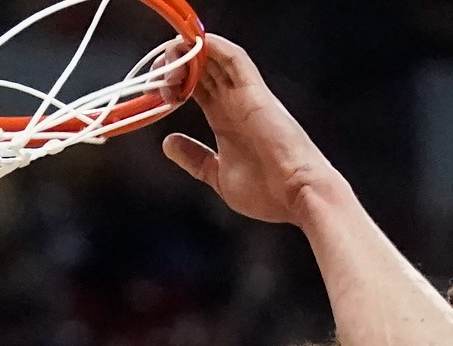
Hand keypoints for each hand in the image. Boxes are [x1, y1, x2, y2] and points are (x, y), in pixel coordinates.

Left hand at [161, 35, 341, 226]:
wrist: (297, 196)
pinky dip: (216, 47)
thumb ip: (194, 158)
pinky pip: (235, 59)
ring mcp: (245, 96)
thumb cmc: (268, 192)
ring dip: (190, 52)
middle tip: (156, 69)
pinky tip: (196, 42)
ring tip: (169, 54)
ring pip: (215, 59)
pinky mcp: (255, 93)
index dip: (175, 79)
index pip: (197, 87)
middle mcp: (234, 103)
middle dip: (176, 63)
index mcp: (225, 119)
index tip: (155, 85)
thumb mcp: (217, 176)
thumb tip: (168, 143)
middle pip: (202, 69)